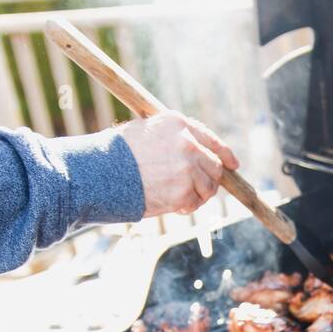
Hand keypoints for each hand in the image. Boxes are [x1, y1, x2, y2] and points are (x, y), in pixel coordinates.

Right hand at [118, 111, 238, 216]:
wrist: (100, 173)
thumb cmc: (115, 154)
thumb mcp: (144, 131)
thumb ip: (170, 138)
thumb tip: (191, 151)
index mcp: (178, 124)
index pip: (210, 139)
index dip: (224, 154)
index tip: (233, 165)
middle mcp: (187, 143)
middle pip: (214, 166)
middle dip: (208, 179)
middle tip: (196, 189)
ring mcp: (187, 168)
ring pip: (208, 187)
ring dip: (197, 195)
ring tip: (177, 196)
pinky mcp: (183, 192)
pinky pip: (195, 203)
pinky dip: (186, 207)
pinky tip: (170, 204)